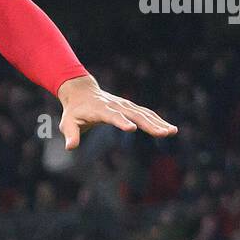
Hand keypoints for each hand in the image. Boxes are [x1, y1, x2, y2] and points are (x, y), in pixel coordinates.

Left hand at [57, 74, 176, 150]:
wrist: (81, 92)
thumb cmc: (74, 111)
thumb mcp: (67, 122)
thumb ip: (70, 134)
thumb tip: (70, 147)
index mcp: (100, 109)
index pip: (112, 116)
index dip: (121, 122)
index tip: (132, 128)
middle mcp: (116, 106)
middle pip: (134, 114)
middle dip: (149, 124)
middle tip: (163, 133)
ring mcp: (125, 105)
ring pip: (144, 113)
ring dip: (158, 123)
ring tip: (172, 132)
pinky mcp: (130, 107)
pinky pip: (146, 113)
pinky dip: (158, 120)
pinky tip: (170, 128)